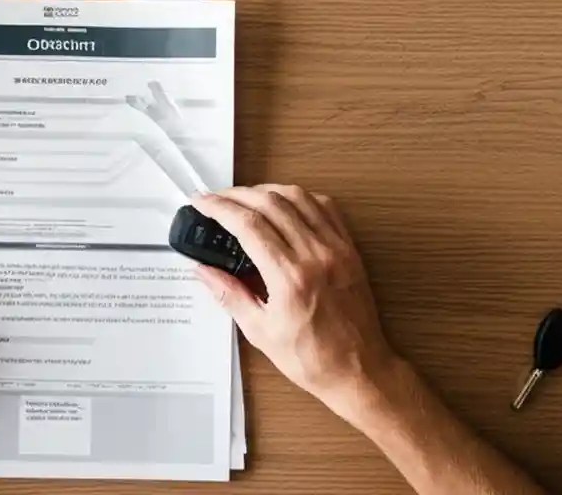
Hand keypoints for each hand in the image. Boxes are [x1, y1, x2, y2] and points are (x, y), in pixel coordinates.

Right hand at [192, 186, 399, 423]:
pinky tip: (285, 205)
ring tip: (245, 198)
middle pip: (270, 203)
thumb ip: (229, 295)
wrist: (359, 370)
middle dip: (237, 195)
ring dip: (267, 191)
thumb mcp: (260, 332)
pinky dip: (300, 199)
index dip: (220, 208)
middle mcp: (315, 255)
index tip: (201, 202)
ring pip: (298, 198)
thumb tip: (203, 271)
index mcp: (290, 278)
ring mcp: (336, 249)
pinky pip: (325, 208)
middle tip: (216, 199)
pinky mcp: (349, 250)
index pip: (248, 225)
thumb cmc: (313, 358)